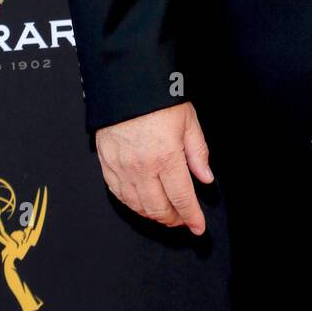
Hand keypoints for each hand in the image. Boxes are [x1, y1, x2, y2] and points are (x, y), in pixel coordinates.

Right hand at [95, 102, 213, 232]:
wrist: (124, 83)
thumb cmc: (157, 98)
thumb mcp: (188, 120)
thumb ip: (198, 152)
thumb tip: (205, 178)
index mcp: (166, 157)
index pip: (182, 198)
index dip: (192, 217)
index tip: (198, 227)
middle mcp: (142, 168)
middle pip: (159, 208)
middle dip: (174, 219)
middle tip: (184, 219)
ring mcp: (122, 169)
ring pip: (138, 206)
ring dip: (154, 214)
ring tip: (166, 213)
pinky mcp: (107, 165)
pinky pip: (119, 195)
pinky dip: (133, 204)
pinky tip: (143, 203)